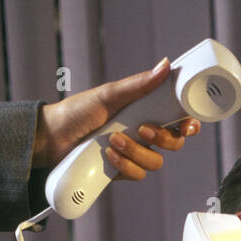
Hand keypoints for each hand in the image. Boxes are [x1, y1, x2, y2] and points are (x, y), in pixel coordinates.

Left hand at [32, 58, 199, 177]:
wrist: (52, 138)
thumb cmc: (76, 112)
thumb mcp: (108, 94)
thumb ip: (139, 85)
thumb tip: (165, 66)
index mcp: (143, 111)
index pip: (175, 119)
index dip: (187, 124)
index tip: (187, 126)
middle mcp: (142, 134)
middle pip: (172, 144)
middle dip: (161, 139)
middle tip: (142, 129)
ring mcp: (133, 154)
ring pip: (155, 162)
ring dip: (136, 153)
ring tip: (113, 141)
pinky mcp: (123, 171)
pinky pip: (138, 175)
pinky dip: (125, 166)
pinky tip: (109, 156)